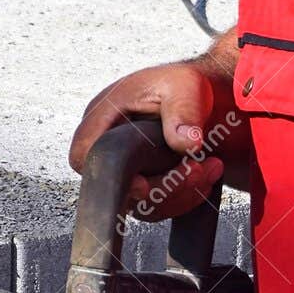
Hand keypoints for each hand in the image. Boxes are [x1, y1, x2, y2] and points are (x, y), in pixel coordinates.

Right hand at [69, 60, 231, 219]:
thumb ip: (183, 111)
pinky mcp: (148, 182)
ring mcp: (128, 167)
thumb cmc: (184, 86)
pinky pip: (160, 206)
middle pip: (119, 187)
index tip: (144, 183)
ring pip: (143, 204)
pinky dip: (186, 197)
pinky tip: (207, 175)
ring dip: (180, 194)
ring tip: (209, 168)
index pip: (84, 155)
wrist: (207, 98)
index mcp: (105, 116)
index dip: (107, 175)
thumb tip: (187, 142)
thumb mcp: (185, 86)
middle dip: (162, 188)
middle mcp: (110, 145)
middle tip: (196, 170)